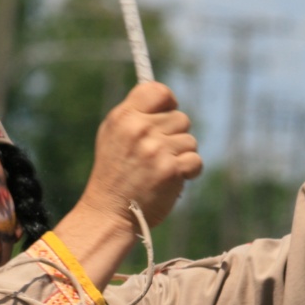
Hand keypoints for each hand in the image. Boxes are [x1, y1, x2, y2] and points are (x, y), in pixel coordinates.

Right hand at [77, 82, 200, 230]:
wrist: (109, 213)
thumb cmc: (113, 174)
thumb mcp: (113, 136)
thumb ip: (136, 115)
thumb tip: (166, 100)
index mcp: (123, 117)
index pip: (158, 91)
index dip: (168, 103)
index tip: (165, 115)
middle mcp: (140, 130)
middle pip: (181, 118)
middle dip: (174, 136)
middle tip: (156, 154)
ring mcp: (156, 150)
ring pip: (190, 140)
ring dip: (180, 156)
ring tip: (159, 169)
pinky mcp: (171, 170)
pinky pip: (195, 160)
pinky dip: (188, 172)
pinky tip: (170, 179)